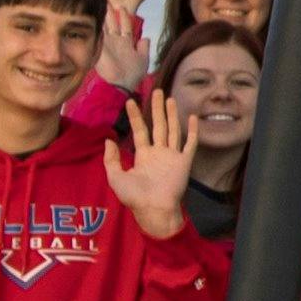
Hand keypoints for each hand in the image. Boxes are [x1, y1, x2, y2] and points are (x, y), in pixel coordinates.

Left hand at [104, 90, 197, 238]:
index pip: (140, 131)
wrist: (154, 209)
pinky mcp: (184, 162)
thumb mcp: (115, 177)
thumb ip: (111, 159)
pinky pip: (189, 143)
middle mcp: (158, 153)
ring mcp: (172, 156)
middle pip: (158, 125)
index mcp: (143, 156)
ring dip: (172, 114)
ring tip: (170, 98)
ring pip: (172, 130)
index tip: (131, 102)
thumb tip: (109, 140)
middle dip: (156, 109)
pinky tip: (192, 118)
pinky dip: (192, 131)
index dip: (135, 117)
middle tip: (156, 91)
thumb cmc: (134, 197)